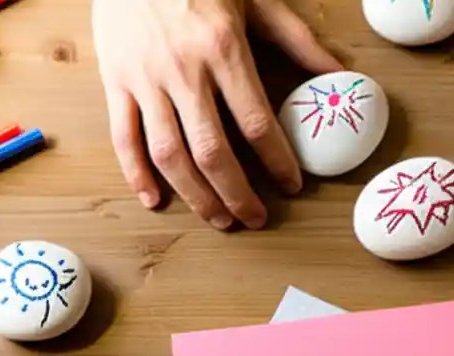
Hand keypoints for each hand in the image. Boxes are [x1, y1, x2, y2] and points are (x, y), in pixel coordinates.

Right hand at [92, 0, 341, 229]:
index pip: (256, 122)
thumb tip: (339, 72)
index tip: (292, 185)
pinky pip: (124, 138)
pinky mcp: (114, 81)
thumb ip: (296, 39)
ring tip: (218, 220)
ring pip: (169, 154)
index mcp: (223, 49)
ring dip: (195, 196)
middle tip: (255, 219)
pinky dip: (137, 175)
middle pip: (212, 151)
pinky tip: (155, 201)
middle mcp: (182, 70)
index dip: (277, 161)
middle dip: (237, 194)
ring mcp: (144, 79)